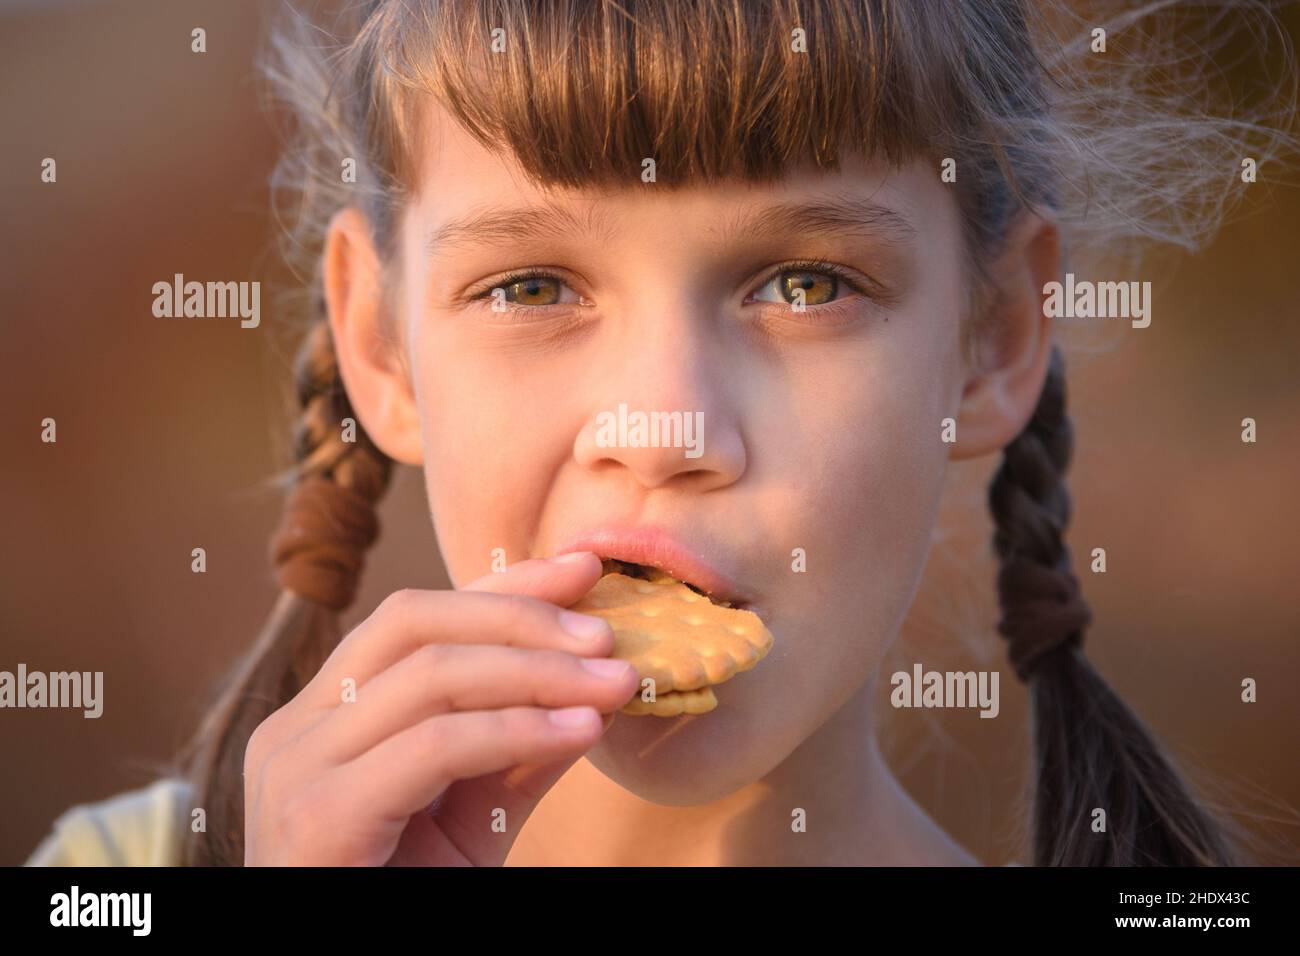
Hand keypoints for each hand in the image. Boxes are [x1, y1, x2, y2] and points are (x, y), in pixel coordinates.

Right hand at [242, 552, 634, 864]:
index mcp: (324, 713)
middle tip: (607, 633)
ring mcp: (295, 766)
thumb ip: (522, 747)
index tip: (585, 568)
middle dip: (522, 616)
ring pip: (430, 676)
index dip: (505, 587)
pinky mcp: (317, 814)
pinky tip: (579, 732)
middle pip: (414, 621)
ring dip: (539, 672)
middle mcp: (296, 726)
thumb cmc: (406, 893)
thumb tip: (596, 682)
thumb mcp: (476, 811)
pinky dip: (517, 730)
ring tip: (613, 683)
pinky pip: (433, 745)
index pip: (417, 617)